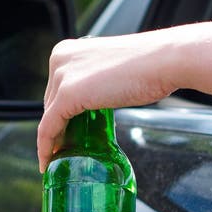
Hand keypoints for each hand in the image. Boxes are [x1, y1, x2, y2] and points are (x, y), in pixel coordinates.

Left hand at [37, 22, 211, 170]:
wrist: (164, 61)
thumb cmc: (148, 66)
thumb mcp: (111, 71)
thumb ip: (96, 82)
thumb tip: (97, 100)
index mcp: (67, 50)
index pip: (55, 90)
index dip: (56, 116)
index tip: (59, 136)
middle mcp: (59, 59)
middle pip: (50, 104)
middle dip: (56, 129)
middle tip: (62, 151)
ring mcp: (61, 76)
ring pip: (49, 117)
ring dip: (52, 141)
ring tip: (58, 160)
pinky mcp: (67, 95)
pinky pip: (49, 128)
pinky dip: (47, 148)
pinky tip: (49, 162)